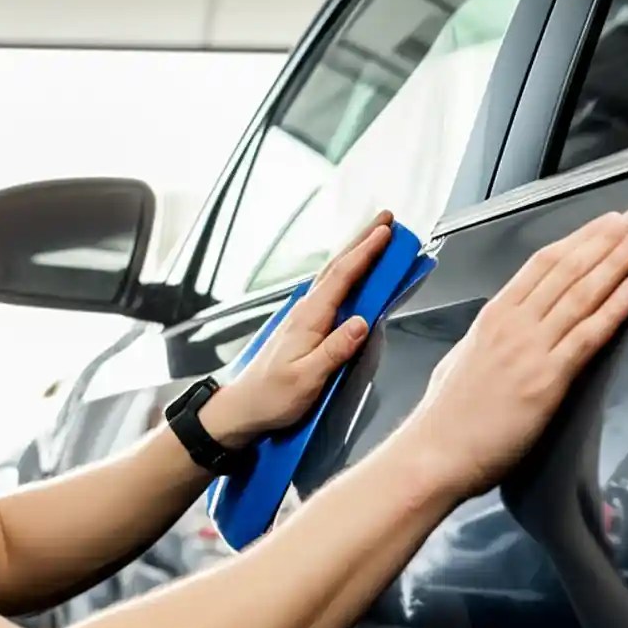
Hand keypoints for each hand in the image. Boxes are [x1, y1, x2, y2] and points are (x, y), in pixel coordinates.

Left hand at [200, 212, 394, 446]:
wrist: (242, 408)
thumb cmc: (271, 396)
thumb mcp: (307, 379)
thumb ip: (335, 350)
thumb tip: (361, 324)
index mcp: (309, 319)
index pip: (342, 277)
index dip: (365, 253)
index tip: (385, 233)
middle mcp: (306, 311)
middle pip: (338, 267)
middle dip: (362, 241)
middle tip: (385, 219)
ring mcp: (304, 317)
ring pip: (334, 276)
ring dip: (355, 254)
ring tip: (375, 238)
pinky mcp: (305, 326)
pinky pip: (331, 291)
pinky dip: (346, 275)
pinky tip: (353, 275)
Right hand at [397, 207, 627, 499]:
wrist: (435, 452)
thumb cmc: (446, 416)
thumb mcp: (463, 358)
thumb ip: (489, 337)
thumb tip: (504, 325)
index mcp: (493, 315)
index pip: (543, 263)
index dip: (580, 238)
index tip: (607, 222)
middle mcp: (513, 323)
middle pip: (568, 268)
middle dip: (607, 238)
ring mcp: (530, 348)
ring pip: (581, 293)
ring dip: (617, 261)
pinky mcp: (546, 379)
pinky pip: (586, 336)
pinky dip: (612, 308)